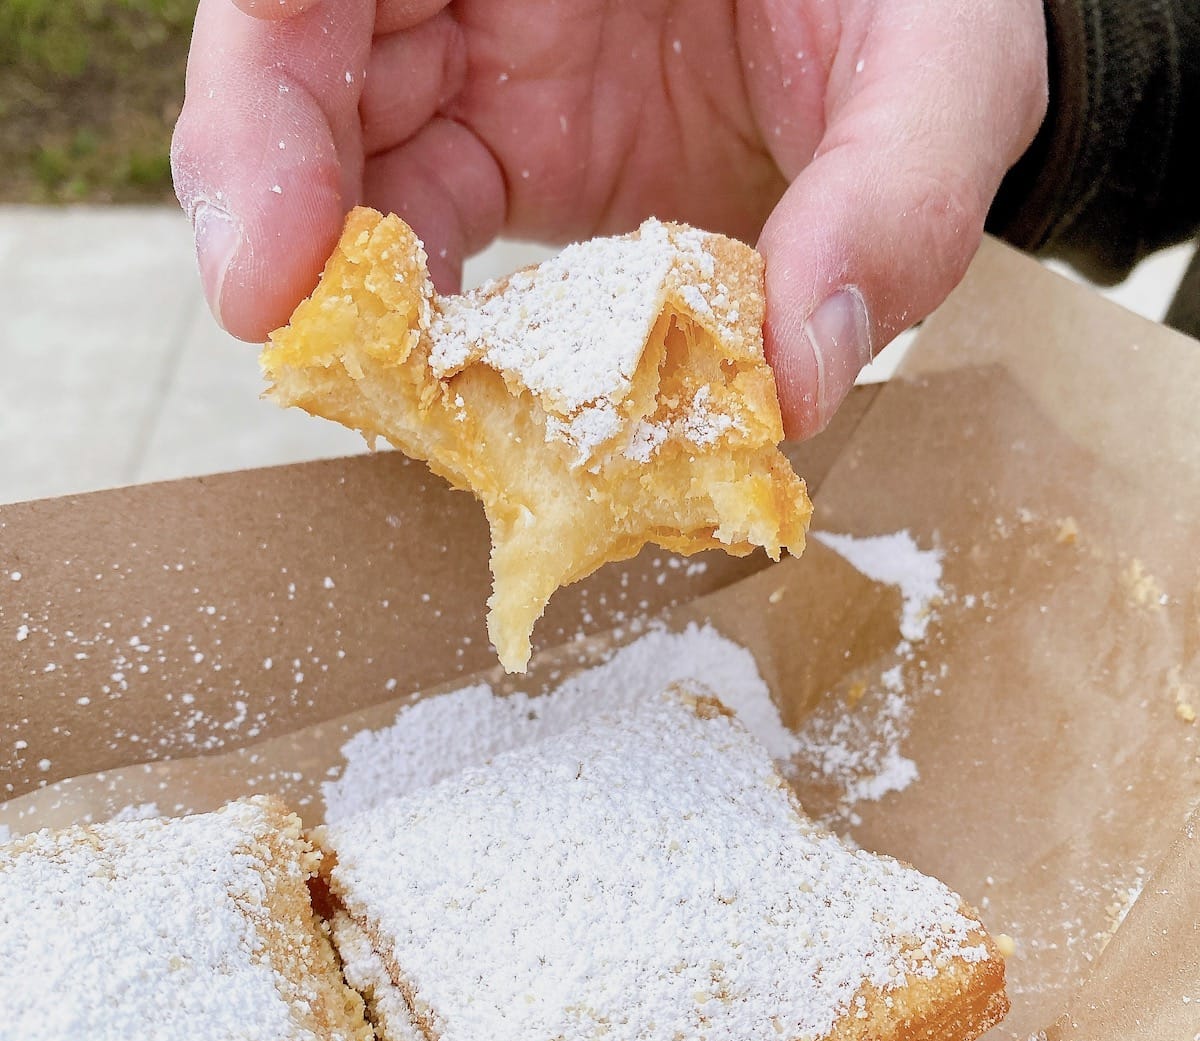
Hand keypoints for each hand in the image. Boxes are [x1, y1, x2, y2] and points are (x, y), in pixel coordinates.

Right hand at [172, 0, 1045, 438]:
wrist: (918, 54)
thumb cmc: (923, 9)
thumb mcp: (943, 68)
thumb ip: (892, 198)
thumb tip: (796, 384)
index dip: (270, 74)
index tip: (279, 244)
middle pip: (300, 52)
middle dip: (270, 192)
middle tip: (288, 332)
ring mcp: (491, 60)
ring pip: (340, 156)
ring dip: (344, 285)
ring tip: (377, 386)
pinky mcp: (511, 148)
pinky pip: (422, 229)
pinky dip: (423, 324)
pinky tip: (454, 389)